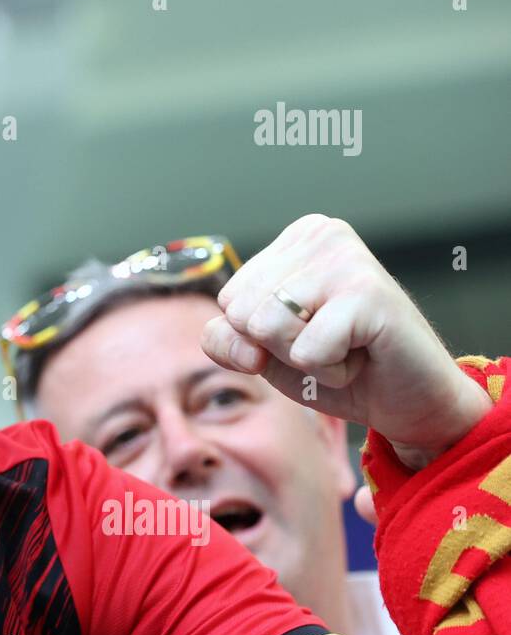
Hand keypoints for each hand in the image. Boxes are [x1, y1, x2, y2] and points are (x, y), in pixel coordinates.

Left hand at [201, 215, 490, 469]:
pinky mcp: (368, 292)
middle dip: (280, 346)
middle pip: (242, 312)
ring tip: (345, 346)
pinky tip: (363, 355)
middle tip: (331, 342)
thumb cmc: (337, 366)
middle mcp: (321, 234)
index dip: (261, 336)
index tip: (311, 332)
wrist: (408, 401)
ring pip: (267, 327)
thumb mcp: (264, 353)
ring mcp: (346, 257)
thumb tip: (241, 338)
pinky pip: (305, 352)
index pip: (228, 299)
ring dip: (304, 358)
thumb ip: (226, 339)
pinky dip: (328, 371)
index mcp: (294, 239)